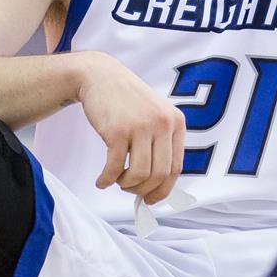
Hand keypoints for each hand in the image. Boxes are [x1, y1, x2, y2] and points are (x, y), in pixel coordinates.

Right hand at [76, 53, 185, 204]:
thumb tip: (157, 185)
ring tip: (116, 180)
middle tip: (129, 190)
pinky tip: (101, 180)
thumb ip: (161, 143)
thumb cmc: (127, 101)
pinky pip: (115, 167)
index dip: (164, 189)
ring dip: (126, 185)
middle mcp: (162, 124)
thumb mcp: (155, 115)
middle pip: (159, 175)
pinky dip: (107, 179)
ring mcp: (140, 127)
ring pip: (139, 174)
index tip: (152, 199)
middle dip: (143, 191)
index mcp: (176, 122)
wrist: (100, 76)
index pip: (176, 168)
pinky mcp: (117, 131)